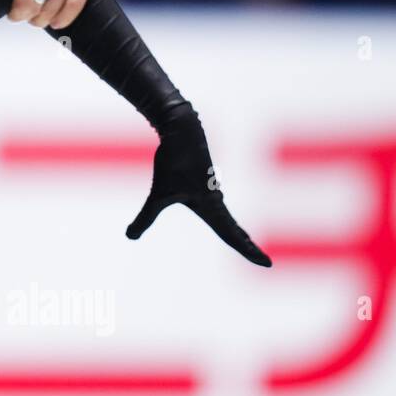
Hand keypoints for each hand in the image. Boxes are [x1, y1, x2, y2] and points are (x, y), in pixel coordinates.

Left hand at [0, 0, 99, 28]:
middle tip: (23, 12)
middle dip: (29, 14)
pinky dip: (65, 18)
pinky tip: (55, 21)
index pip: (22, 0)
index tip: (12, 14)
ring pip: (55, 9)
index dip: (16, 12)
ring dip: (44, 18)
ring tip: (36, 18)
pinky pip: (76, 5)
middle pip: (38, 7)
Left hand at [128, 110, 271, 266]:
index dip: (249, 251)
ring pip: (227, 217)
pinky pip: (218, 205)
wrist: (183, 131)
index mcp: (212, 207)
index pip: (233, 236)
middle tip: (264, 262)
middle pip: (235, 230)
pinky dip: (225, 216)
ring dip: (237, 232)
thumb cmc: (173, 162)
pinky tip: (222, 217)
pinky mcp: (204, 181)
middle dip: (248, 246)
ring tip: (244, 242)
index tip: (267, 264)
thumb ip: (145, 217)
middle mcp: (216, 200)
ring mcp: (211, 190)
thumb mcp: (158, 194)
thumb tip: (128, 237)